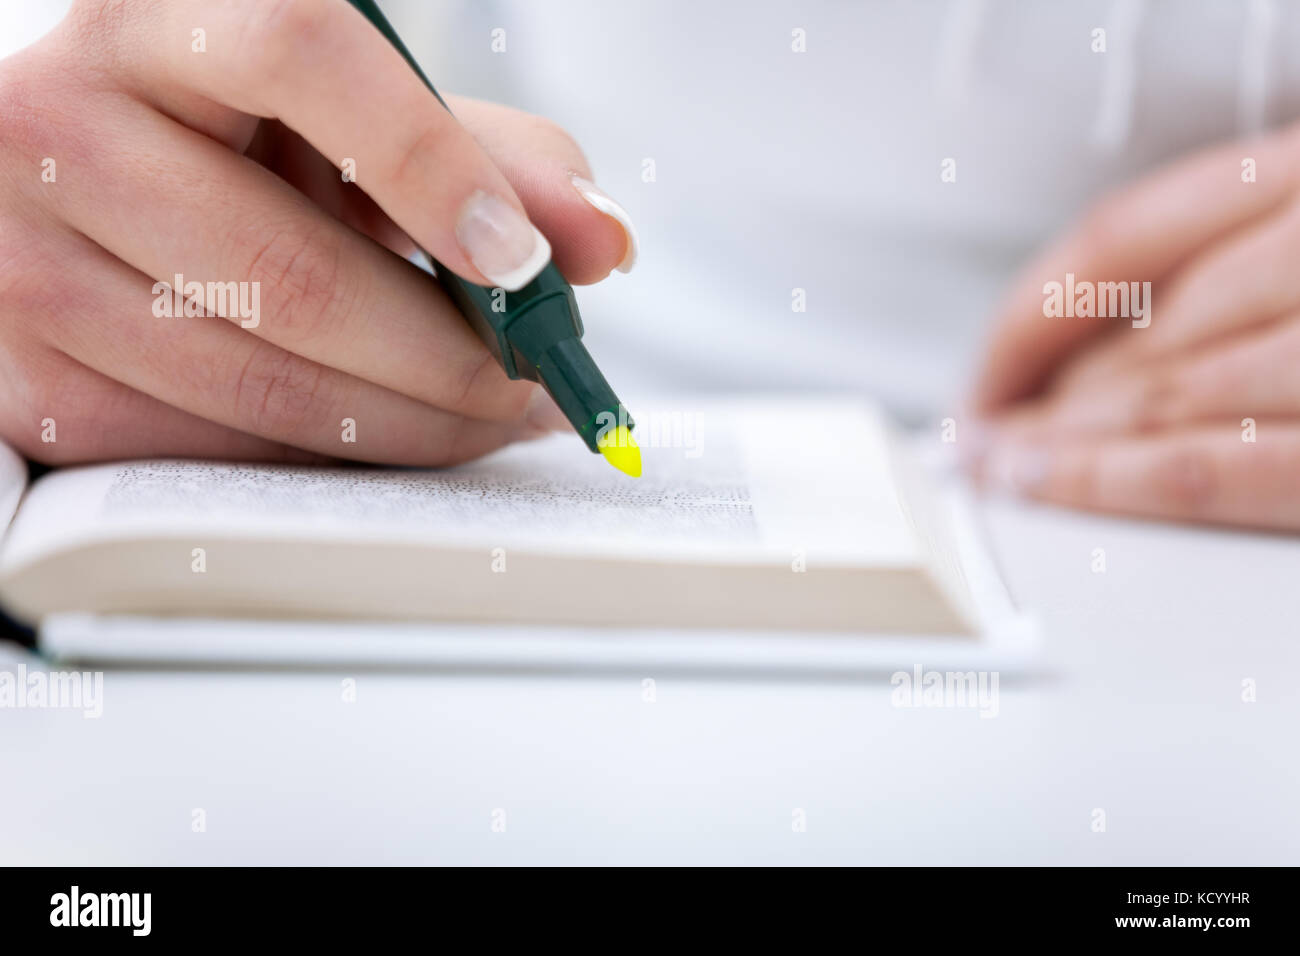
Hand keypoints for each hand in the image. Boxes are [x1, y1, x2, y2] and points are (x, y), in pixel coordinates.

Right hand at [0, 0, 633, 465]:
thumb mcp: (358, 118)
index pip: (300, 51)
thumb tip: (600, 243)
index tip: (522, 262)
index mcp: (160, 16)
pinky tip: (389, 436)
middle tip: (533, 384)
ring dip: (411, 427)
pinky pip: (218, 454)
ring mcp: (26, 264)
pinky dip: (329, 461)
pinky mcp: (29, 385)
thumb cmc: (238, 144)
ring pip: (263, 385)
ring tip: (486, 419)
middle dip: (452, 358)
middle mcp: (60, 124)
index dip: (431, 163)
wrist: (70, 196)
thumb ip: (488, 156)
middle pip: (297, 270)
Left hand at [966, 127, 1299, 530]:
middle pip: (1126, 329)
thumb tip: (1102, 345)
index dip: (1027, 317)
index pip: (1118, 241)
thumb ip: (1229, 262)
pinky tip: (1050, 485)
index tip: (987, 368)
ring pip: (1151, 396)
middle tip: (978, 438)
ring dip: (1054, 441)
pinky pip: (1207, 467)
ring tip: (997, 469)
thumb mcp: (1298, 227)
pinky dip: (1111, 481)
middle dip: (1035, 396)